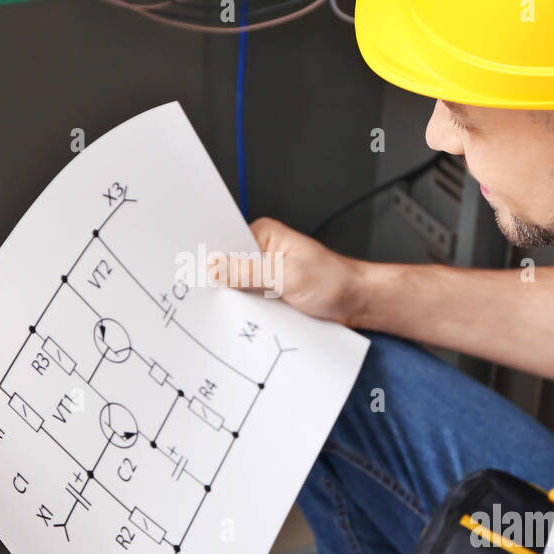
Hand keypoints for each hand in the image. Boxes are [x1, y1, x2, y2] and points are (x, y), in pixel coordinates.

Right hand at [212, 217, 367, 324]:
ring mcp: (266, 274)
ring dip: (236, 300)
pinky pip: (250, 302)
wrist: (356, 302)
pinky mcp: (270, 294)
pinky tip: (245, 318)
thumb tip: (216, 268)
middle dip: (221, 282)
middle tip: (211, 296)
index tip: (197, 275)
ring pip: (238, 288)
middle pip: (229, 268)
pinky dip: (248, 311)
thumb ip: (250, 272)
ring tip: (231, 308)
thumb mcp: (288, 275)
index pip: (227, 244)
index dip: (211, 259)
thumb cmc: (333, 281)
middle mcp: (263, 252)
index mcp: (264, 235)